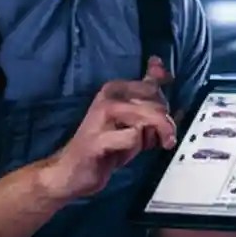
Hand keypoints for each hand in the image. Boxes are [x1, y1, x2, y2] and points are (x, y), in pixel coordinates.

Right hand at [40, 57, 175, 201]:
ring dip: (151, 136)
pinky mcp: (99, 139)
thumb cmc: (106, 145)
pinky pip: (133, 136)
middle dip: (163, 125)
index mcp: (114, 88)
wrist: (72, 172)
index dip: (162, 107)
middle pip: (154, 103)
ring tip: (145, 147)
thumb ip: (146, 93)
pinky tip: (123, 152)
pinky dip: (135, 146)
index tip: (155, 122)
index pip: (152, 86)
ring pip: (145, 117)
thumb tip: (159, 64)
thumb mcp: (132, 117)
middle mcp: (107, 97)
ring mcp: (101, 116)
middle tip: (155, 140)